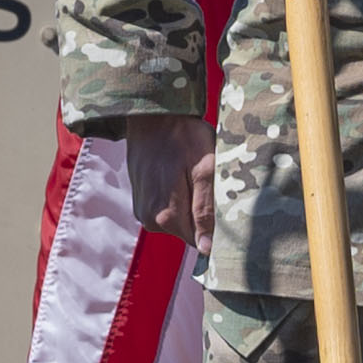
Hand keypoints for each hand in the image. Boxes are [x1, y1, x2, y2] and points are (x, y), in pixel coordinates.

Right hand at [123, 113, 214, 247]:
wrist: (152, 114)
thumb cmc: (183, 136)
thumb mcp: (203, 168)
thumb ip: (204, 210)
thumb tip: (205, 248)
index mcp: (167, 216)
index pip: (200, 241)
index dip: (216, 226)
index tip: (221, 202)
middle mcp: (150, 220)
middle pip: (188, 231)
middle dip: (201, 212)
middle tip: (205, 181)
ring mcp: (143, 211)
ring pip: (178, 221)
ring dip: (189, 204)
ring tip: (190, 176)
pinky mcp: (140, 201)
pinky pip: (166, 210)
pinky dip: (176, 198)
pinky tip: (178, 176)